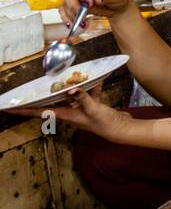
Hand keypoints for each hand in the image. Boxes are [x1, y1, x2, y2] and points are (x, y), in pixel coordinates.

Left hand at [10, 87, 129, 138]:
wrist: (122, 129)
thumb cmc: (105, 123)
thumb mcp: (94, 109)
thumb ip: (82, 98)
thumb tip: (71, 88)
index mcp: (67, 115)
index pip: (40, 112)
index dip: (24, 110)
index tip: (9, 108)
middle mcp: (71, 113)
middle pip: (50, 105)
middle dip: (38, 99)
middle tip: (26, 92)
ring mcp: (82, 110)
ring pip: (68, 98)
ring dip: (64, 90)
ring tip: (58, 79)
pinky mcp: (93, 107)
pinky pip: (88, 95)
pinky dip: (90, 87)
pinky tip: (95, 78)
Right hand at [60, 0, 131, 27]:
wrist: (117, 6)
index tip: (90, 3)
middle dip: (74, 5)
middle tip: (83, 14)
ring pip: (66, 3)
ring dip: (71, 14)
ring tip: (82, 23)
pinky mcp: (74, 6)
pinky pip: (66, 11)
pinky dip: (68, 18)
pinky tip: (74, 25)